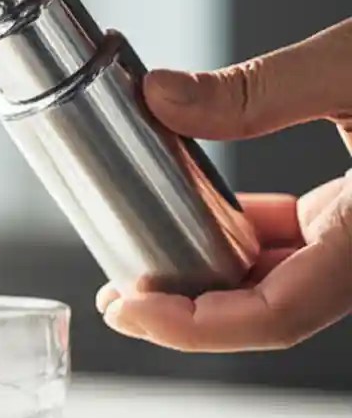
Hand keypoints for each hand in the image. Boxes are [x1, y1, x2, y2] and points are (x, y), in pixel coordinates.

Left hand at [97, 18, 351, 351]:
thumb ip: (262, 90)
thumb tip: (162, 96)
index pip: (275, 316)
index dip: (193, 327)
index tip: (129, 308)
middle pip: (271, 310)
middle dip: (188, 311)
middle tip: (118, 296)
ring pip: (283, 280)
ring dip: (212, 274)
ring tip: (144, 259)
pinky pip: (299, 243)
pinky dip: (245, 235)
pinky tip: (199, 212)